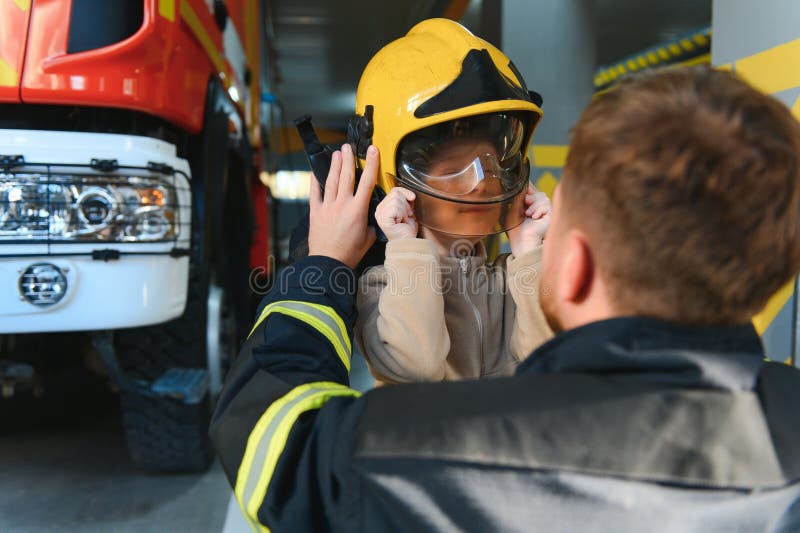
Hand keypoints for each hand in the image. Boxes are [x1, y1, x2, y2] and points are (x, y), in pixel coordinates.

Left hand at [308, 143, 376, 268]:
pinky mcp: (315, 212)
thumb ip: (370, 222)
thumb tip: (370, 215)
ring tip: (337, 153)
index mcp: (358, 209)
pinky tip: (315, 172)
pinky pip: (314, 193)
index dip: (371, 164)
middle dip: (348, 158)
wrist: (328, 262)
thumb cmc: (350, 253)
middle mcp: (342, 204)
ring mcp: (327, 206)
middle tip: (349, 146)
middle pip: (346, 175)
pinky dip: (314, 181)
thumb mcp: (369, 237)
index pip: (367, 181)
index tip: (373, 150)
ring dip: (334, 165)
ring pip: (331, 180)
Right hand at [375, 187, 417, 239]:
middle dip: (405, 205)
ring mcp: (379, 214)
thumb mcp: (408, 210)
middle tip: (405, 216)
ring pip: (396, 200)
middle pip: (395, 194)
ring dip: (404, 211)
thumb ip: (406, 199)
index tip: (412, 201)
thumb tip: (410, 194)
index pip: (395, 190)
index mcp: (384, 206)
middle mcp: (379, 209)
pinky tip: (400, 222)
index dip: (405, 193)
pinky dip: (401, 214)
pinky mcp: (382, 218)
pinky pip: (395, 207)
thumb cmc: (407, 230)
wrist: (408, 242)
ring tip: (403, 220)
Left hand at [506, 183, 550, 256]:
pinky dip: (537, 209)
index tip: (521, 194)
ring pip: (541, 196)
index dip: (526, 189)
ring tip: (528, 215)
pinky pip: (545, 203)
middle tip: (523, 209)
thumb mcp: (513, 210)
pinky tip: (533, 217)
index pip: (531, 190)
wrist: (522, 243)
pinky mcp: (551, 214)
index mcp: (531, 205)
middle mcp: (541, 207)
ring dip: (532, 205)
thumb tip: (521, 184)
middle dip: (528, 197)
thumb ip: (518, 197)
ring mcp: (547, 211)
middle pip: (537, 191)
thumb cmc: (516, 230)